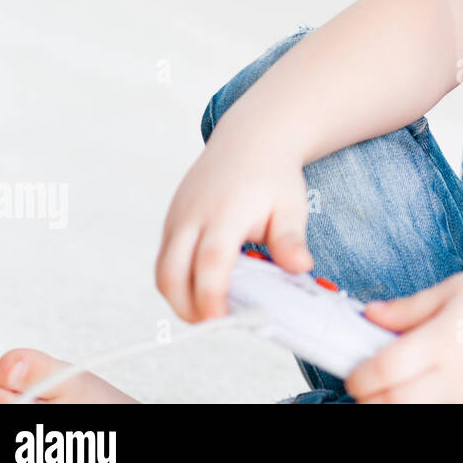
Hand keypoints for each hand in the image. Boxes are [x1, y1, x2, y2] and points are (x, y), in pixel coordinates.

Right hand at [155, 136, 312, 322]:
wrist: (251, 138)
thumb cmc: (273, 176)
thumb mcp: (292, 205)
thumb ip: (291, 239)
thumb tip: (300, 268)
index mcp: (225, 212)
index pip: (211, 261)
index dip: (210, 295)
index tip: (221, 320)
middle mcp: (193, 215)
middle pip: (171, 272)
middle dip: (186, 306)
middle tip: (212, 324)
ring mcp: (177, 216)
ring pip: (162, 269)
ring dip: (178, 297)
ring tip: (208, 310)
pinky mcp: (171, 219)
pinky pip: (164, 258)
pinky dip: (177, 279)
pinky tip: (203, 287)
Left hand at [344, 261, 462, 402]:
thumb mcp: (455, 288)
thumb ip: (409, 308)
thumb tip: (370, 315)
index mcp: (446, 338)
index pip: (385, 372)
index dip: (359, 376)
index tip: (354, 371)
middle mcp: (460, 374)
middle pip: (395, 404)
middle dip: (371, 398)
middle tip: (368, 384)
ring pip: (420, 416)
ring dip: (400, 405)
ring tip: (400, 386)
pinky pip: (451, 415)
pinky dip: (432, 407)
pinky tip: (433, 389)